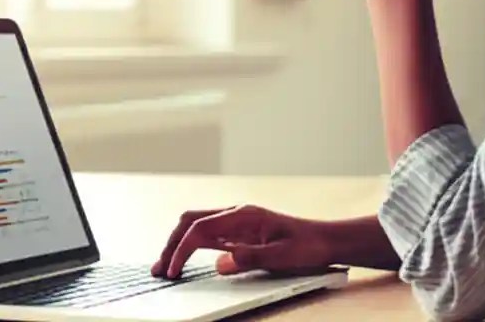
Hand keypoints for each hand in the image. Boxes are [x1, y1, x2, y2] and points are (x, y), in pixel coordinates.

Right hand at [151, 205, 332, 279]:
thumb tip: (221, 263)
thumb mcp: (281, 256)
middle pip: (191, 222)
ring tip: (165, 266)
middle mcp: (236, 214)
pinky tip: (184, 259)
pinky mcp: (239, 232)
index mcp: (244, 215)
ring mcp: (236, 222)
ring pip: (196, 226)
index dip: (182, 250)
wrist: (324, 240)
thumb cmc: (307, 246)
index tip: (173, 270)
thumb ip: (250, 258)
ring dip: (178, 244)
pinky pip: (207, 235)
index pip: (200, 228)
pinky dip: (190, 246)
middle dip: (171, 243)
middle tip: (160, 269)